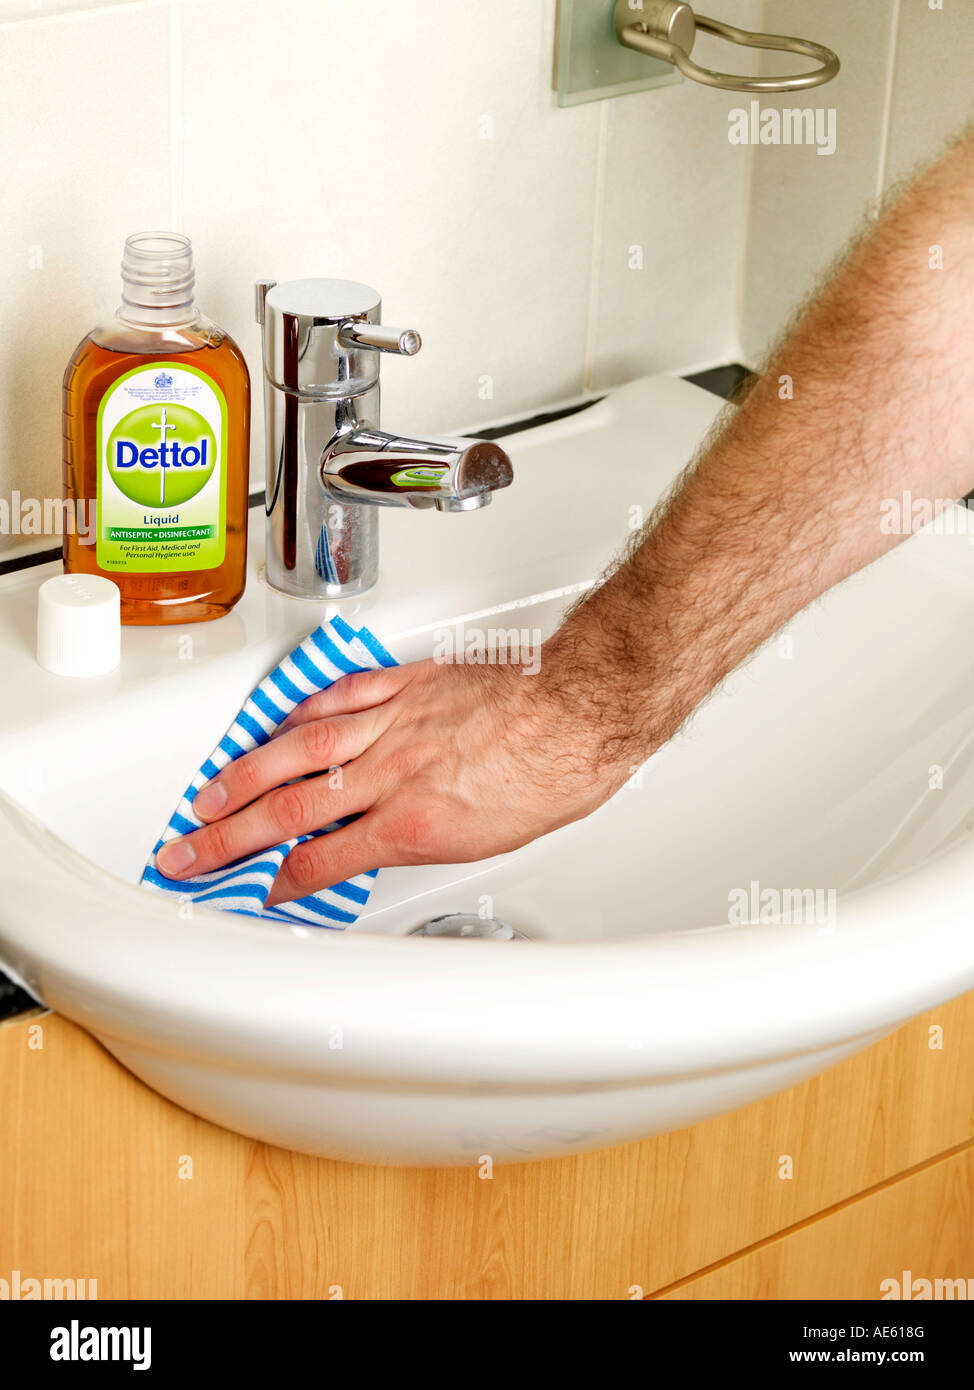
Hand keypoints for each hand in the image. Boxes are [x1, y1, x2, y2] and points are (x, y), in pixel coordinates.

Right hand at [153, 655, 629, 904]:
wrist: (583, 710)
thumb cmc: (553, 776)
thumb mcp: (488, 839)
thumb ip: (422, 839)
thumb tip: (382, 848)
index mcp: (415, 823)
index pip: (324, 860)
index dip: (281, 880)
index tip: (255, 889)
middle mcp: (394, 773)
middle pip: (292, 809)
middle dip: (231, 836)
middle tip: (189, 850)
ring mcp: (395, 723)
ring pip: (300, 749)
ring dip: (246, 774)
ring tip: (208, 794)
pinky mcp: (409, 684)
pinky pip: (341, 696)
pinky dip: (302, 709)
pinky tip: (278, 721)